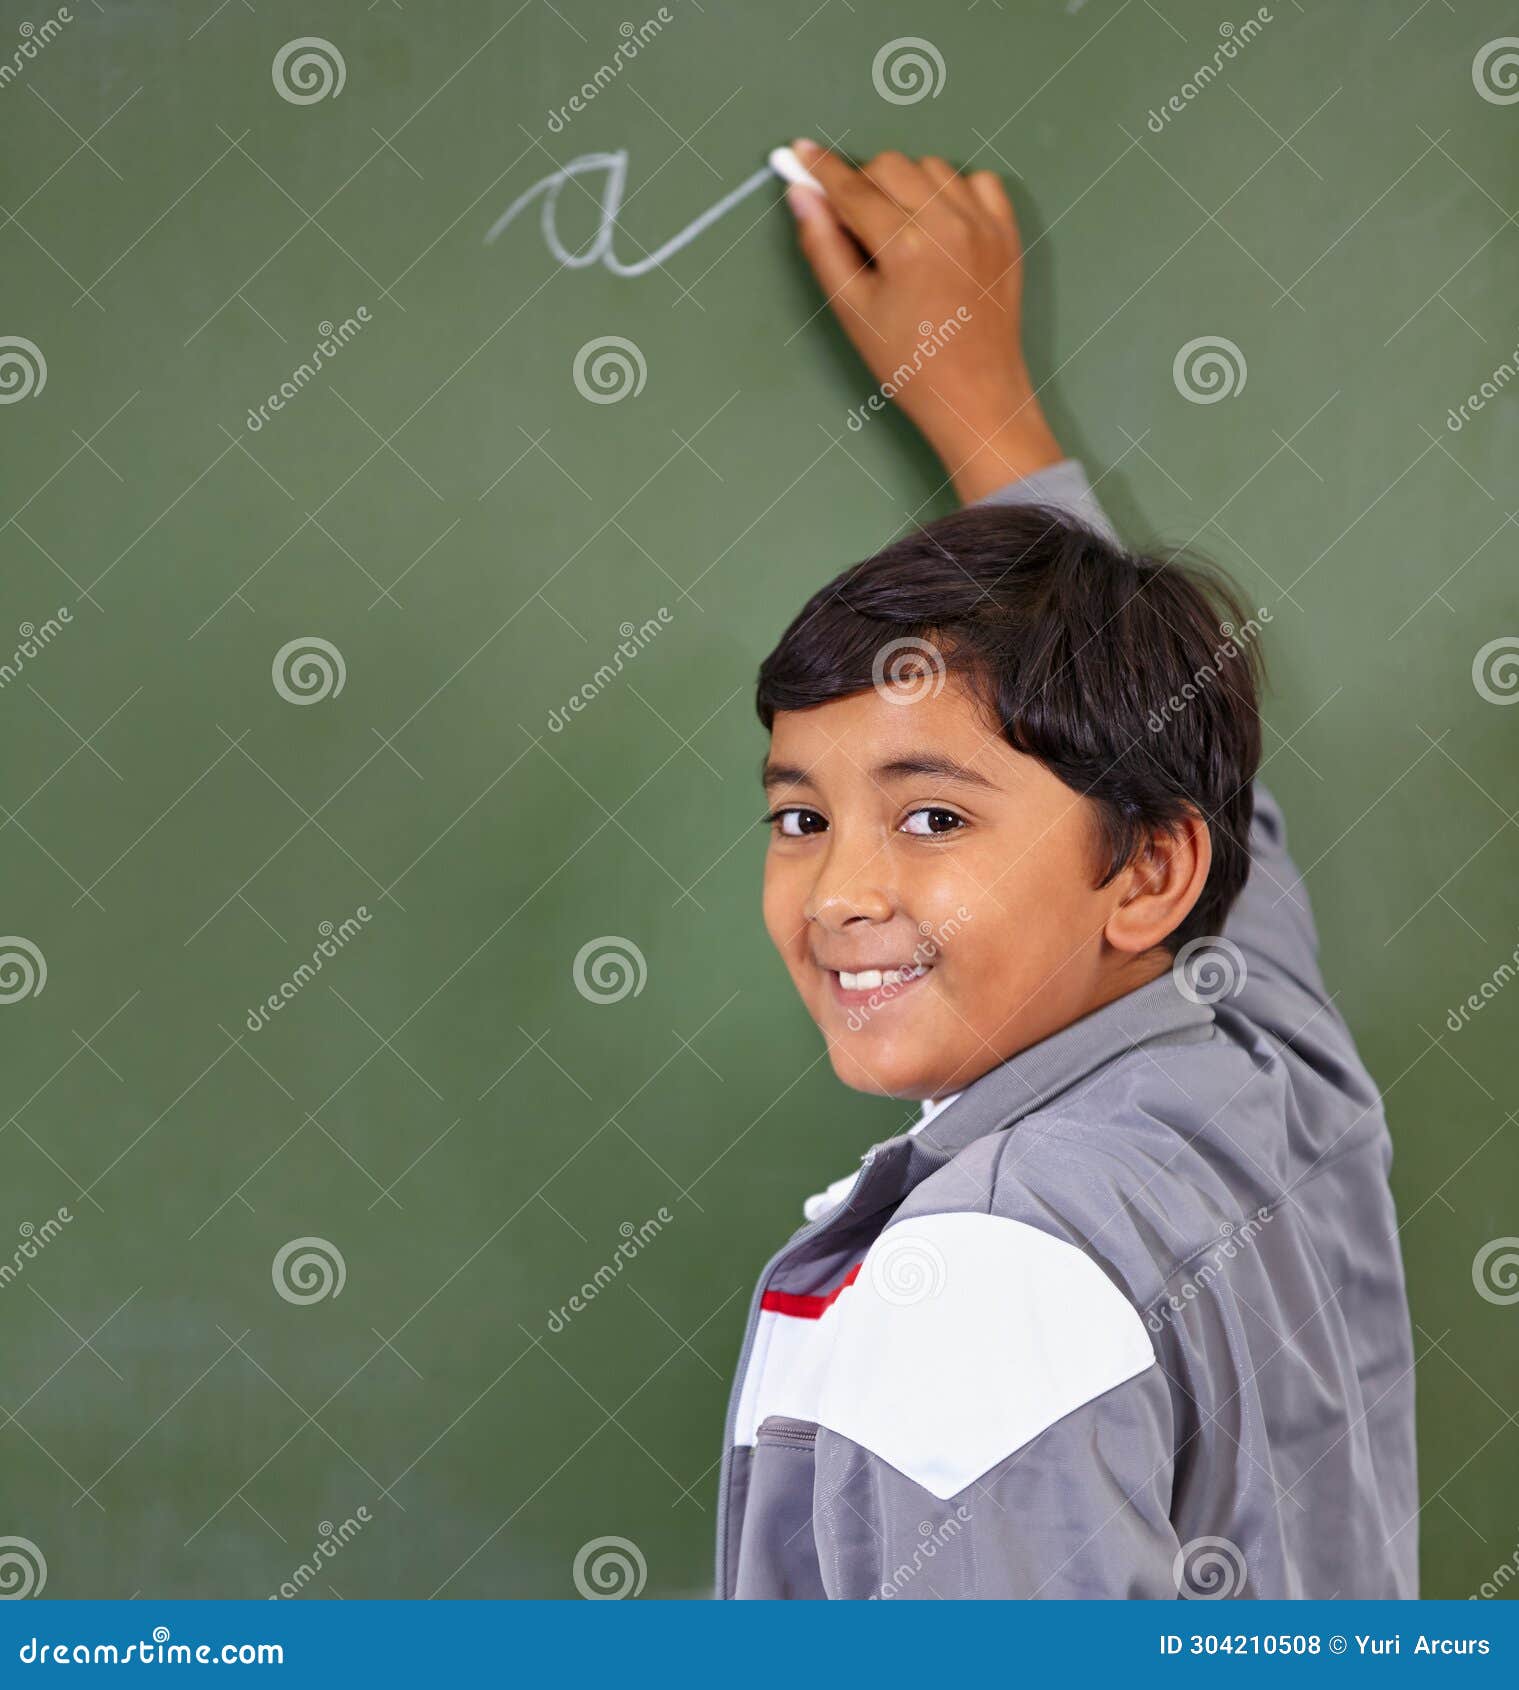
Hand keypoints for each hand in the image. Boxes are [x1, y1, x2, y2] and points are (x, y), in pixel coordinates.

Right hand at [785, 139, 1063, 503]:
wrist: (975, 394)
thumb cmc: (907, 363)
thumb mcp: (853, 312)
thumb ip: (824, 248)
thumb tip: (802, 196)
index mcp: (906, 245)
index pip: (853, 189)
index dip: (822, 170)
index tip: (800, 153)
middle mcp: (948, 222)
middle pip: (891, 166)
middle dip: (865, 184)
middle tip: (858, 225)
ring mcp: (983, 223)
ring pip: (932, 168)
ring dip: (907, 185)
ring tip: (902, 230)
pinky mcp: (1007, 230)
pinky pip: (977, 181)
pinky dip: (954, 191)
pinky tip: (941, 226)